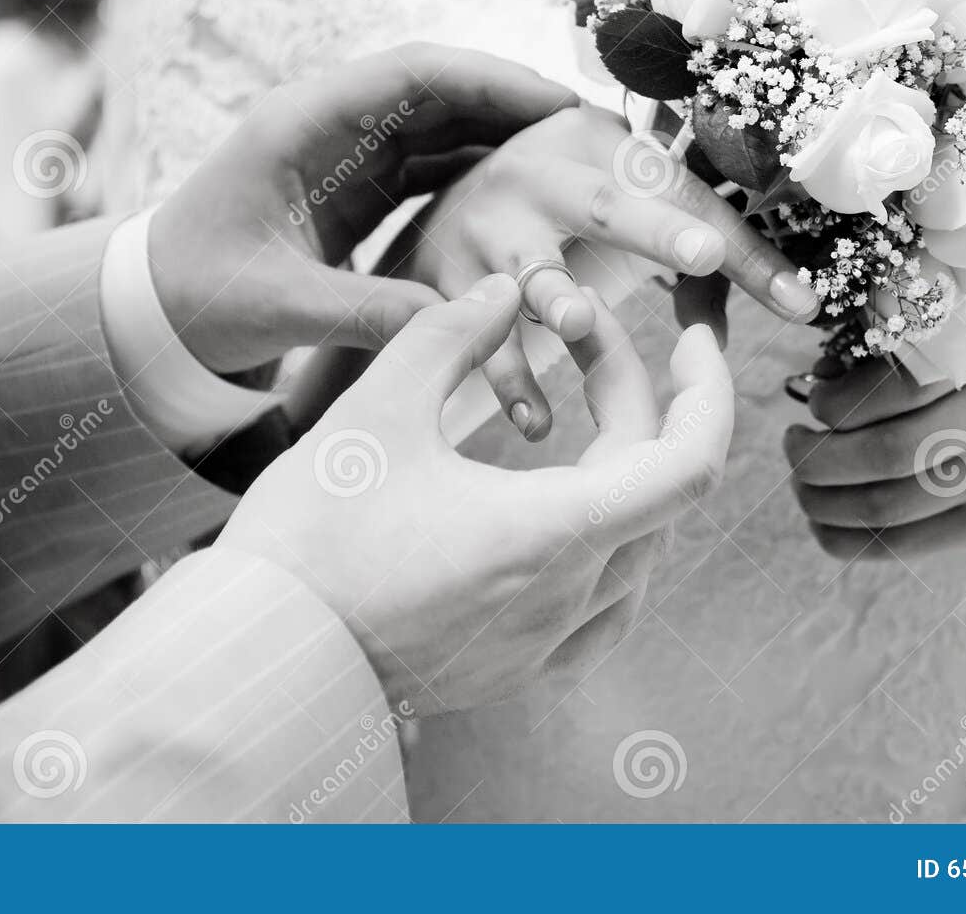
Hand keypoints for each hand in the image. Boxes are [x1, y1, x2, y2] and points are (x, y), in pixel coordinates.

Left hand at [149, 43, 578, 372]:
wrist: (150, 313)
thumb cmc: (196, 298)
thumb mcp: (280, 306)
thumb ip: (369, 311)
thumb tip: (465, 324)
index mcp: (300, 125)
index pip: (412, 75)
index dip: (492, 79)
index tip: (559, 100)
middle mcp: (327, 126)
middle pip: (438, 92)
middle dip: (515, 103)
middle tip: (591, 127)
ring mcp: (343, 155)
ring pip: (439, 126)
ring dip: (503, 137)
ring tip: (578, 157)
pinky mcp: (354, 190)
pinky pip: (429, 166)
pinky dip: (479, 174)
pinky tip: (532, 195)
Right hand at [221, 273, 733, 714]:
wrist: (258, 653)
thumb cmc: (310, 537)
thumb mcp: (377, 409)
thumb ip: (448, 335)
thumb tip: (501, 293)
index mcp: (552, 534)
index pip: (689, 463)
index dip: (708, 391)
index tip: (695, 340)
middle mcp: (569, 600)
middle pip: (657, 489)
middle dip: (637, 398)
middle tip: (587, 337)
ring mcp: (547, 647)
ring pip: (640, 550)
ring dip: (630, 471)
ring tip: (593, 415)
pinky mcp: (518, 672)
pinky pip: (607, 610)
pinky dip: (614, 547)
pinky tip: (583, 522)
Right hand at [380, 103, 817, 437]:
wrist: (433, 188)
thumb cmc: (560, 195)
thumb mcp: (617, 189)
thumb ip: (697, 244)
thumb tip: (797, 302)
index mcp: (596, 145)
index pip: (677, 191)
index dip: (727, 232)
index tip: (771, 277)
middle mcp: (539, 177)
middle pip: (607, 207)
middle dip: (656, 229)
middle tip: (704, 255)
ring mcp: (485, 230)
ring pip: (529, 272)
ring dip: (559, 300)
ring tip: (581, 322)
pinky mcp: (443, 282)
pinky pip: (479, 338)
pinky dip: (508, 380)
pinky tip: (535, 421)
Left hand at [784, 358, 965, 558]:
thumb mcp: (951, 346)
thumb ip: (884, 354)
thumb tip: (817, 377)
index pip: (898, 388)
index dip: (838, 403)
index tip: (813, 404)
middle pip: (886, 454)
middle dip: (817, 456)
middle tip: (792, 444)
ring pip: (886, 508)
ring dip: (820, 500)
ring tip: (800, 481)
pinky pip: (899, 546)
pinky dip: (842, 539)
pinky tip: (820, 519)